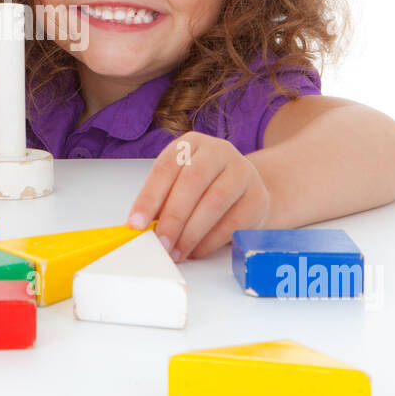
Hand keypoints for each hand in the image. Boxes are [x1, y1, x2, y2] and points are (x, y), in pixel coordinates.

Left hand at [126, 132, 271, 261]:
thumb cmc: (204, 189)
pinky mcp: (258, 197)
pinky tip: (197, 250)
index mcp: (191, 144)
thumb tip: (140, 226)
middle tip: (160, 242)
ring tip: (176, 251)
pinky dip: (210, 240)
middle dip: (173, 216)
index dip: (149, 196)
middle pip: (193, 181)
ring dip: (191, 232)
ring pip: (215, 202)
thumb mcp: (179, 184)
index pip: (166, 167)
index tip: (136, 223)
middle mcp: (218, 151)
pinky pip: (233, 222)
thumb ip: (161, 201)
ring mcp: (242, 171)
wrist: (246, 192)